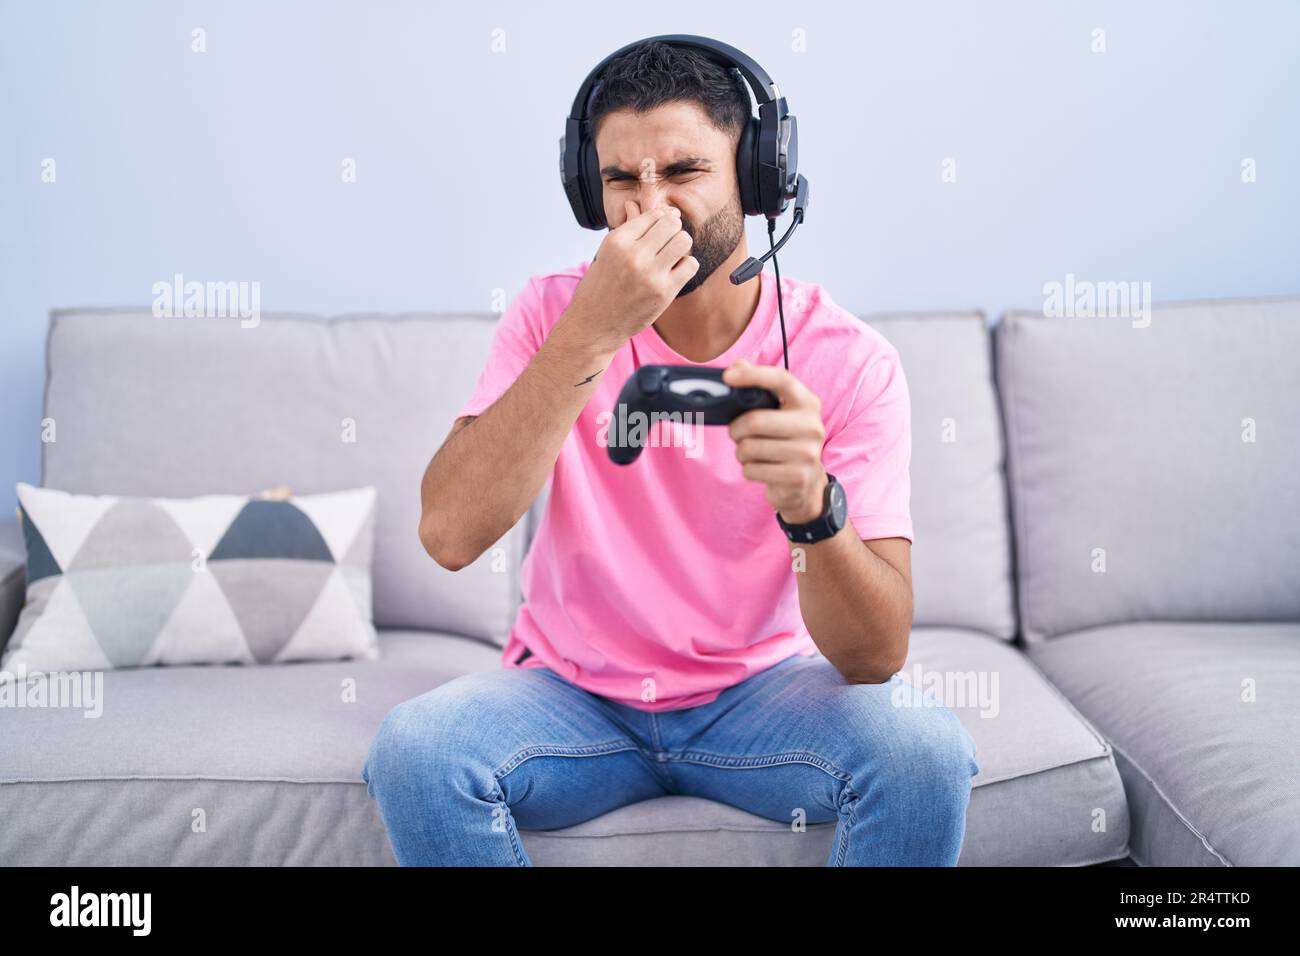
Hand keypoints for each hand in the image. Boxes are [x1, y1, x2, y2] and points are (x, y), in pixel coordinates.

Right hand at [561, 199, 698, 354]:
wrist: (595, 324)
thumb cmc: (601, 286)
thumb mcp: (607, 252)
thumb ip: (626, 228)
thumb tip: (635, 203)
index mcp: (617, 241)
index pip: (654, 215)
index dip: (661, 219)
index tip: (660, 229)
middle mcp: (634, 254)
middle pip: (672, 224)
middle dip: (673, 230)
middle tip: (666, 243)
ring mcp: (650, 274)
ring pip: (683, 241)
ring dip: (681, 246)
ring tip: (671, 256)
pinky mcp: (664, 292)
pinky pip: (690, 265)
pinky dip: (686, 266)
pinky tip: (674, 272)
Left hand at [724, 358, 827, 523]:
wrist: (806, 482)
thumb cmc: (784, 440)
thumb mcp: (777, 412)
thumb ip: (758, 386)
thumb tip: (738, 365)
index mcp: (807, 402)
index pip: (781, 379)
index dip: (753, 375)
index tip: (726, 377)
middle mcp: (812, 425)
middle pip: (755, 421)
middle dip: (736, 429)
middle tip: (736, 433)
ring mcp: (808, 453)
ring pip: (750, 448)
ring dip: (741, 452)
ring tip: (751, 452)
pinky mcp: (798, 477)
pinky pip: (752, 470)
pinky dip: (748, 469)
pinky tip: (762, 469)